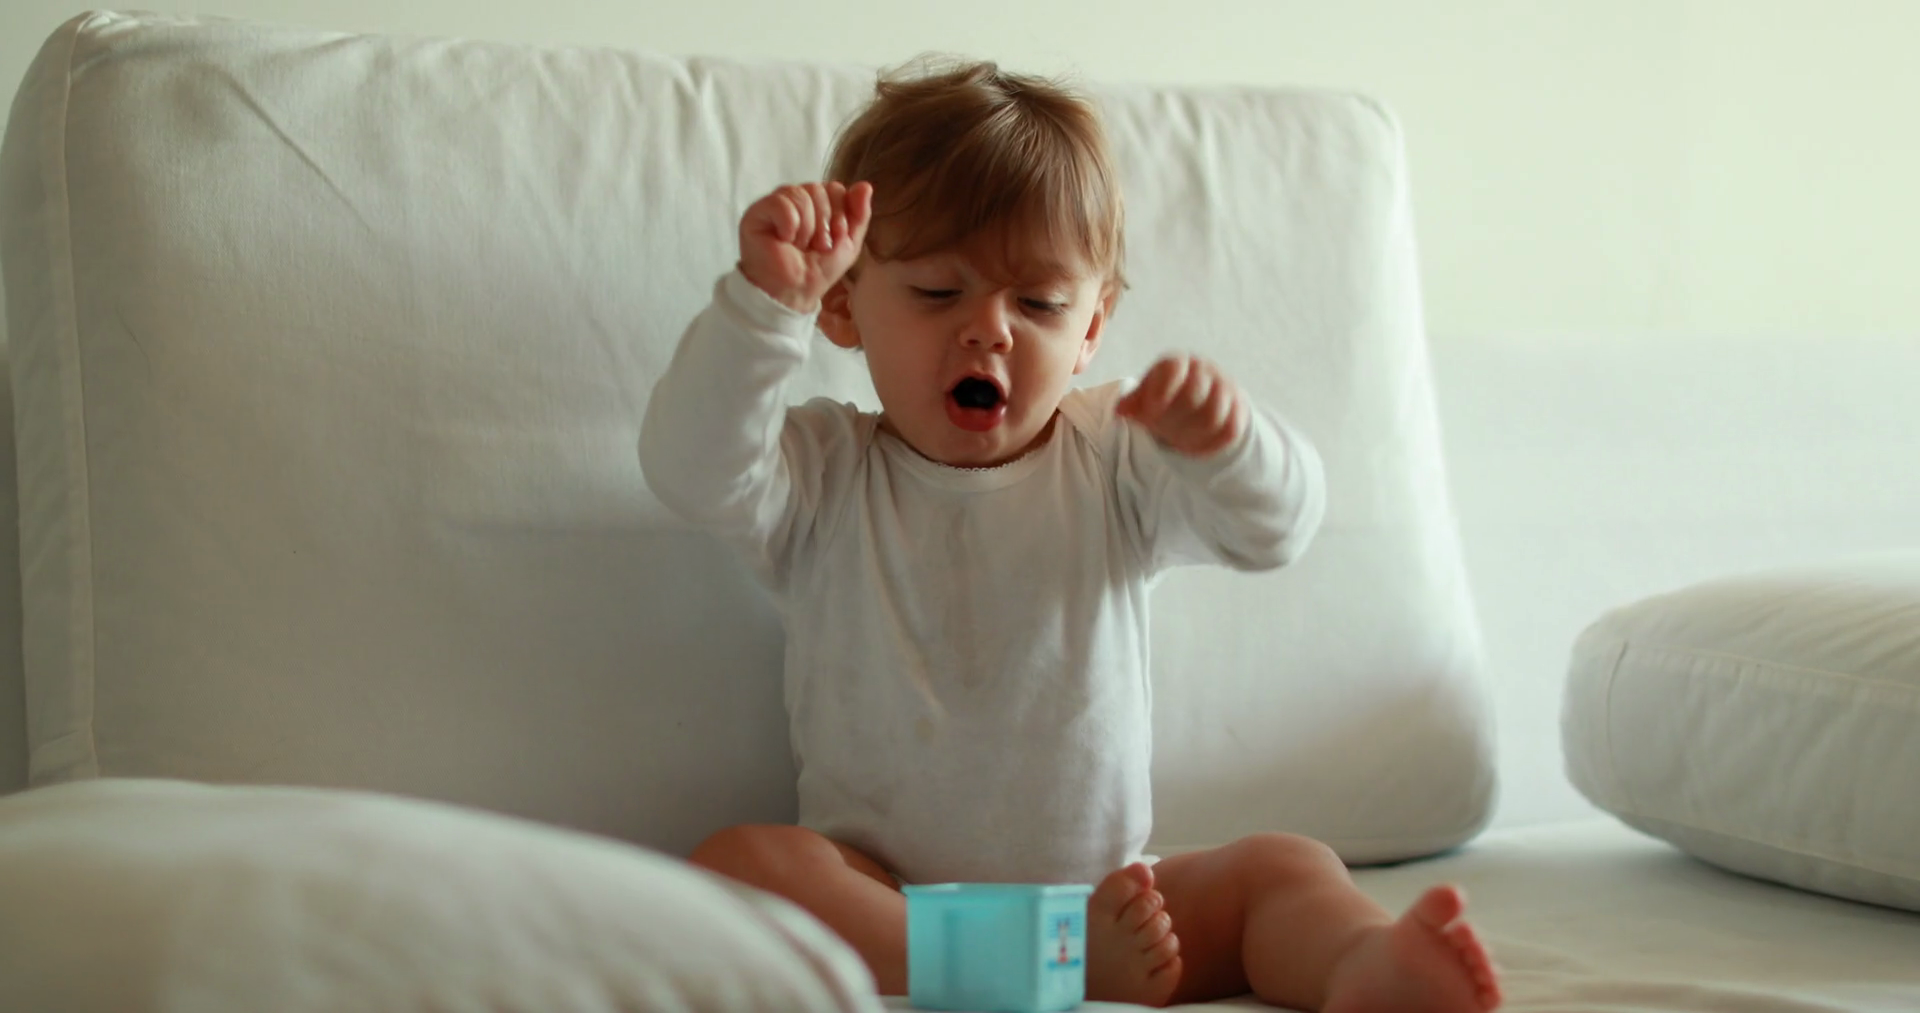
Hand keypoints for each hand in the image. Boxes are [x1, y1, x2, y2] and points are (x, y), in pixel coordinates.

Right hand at [738, 181, 873, 313]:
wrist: (795, 291)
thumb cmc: (818, 270)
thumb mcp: (849, 244)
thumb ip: (860, 215)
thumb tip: (865, 186)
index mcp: (818, 202)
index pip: (835, 189)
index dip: (839, 216)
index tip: (833, 241)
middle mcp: (797, 198)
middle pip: (819, 189)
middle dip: (823, 225)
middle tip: (815, 248)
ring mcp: (776, 203)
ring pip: (801, 195)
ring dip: (807, 229)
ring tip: (799, 247)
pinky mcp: (758, 211)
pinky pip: (781, 203)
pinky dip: (789, 226)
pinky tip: (783, 240)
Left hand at [1115, 354, 1248, 457]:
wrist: (1201, 401)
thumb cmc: (1164, 398)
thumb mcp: (1144, 399)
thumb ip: (1131, 404)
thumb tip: (1121, 411)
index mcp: (1176, 363)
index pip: (1172, 370)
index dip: (1159, 394)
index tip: (1149, 415)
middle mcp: (1203, 370)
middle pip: (1193, 397)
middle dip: (1173, 421)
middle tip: (1162, 432)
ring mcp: (1224, 388)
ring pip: (1213, 416)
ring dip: (1192, 435)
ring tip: (1178, 442)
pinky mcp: (1239, 408)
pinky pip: (1229, 430)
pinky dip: (1210, 444)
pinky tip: (1195, 447)